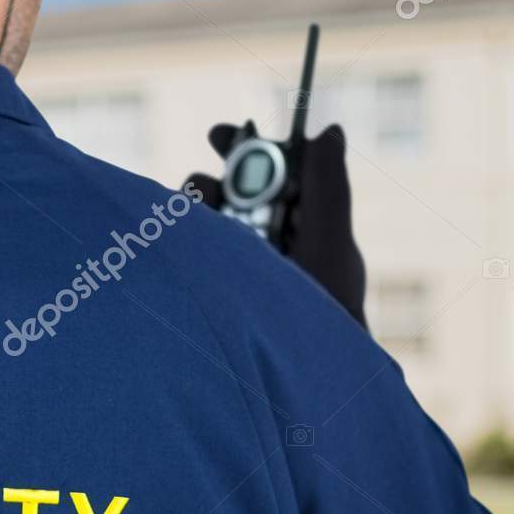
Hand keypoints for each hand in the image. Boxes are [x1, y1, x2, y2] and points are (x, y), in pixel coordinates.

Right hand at [185, 122, 366, 327]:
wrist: (296, 383)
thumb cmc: (324, 318)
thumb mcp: (328, 245)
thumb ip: (327, 188)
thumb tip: (330, 131)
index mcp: (306, 225)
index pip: (276, 172)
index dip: (249, 148)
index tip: (218, 134)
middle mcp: (270, 242)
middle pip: (234, 190)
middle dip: (216, 177)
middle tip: (201, 183)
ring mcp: (239, 268)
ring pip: (207, 218)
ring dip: (198, 208)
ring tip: (200, 220)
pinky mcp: (212, 291)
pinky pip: (190, 250)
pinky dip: (182, 237)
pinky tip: (183, 241)